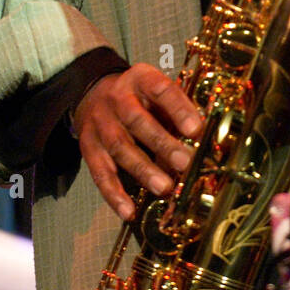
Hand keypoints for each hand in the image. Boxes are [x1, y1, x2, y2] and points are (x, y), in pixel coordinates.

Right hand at [71, 63, 203, 221]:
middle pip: (137, 120)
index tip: (196, 129)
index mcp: (141, 79)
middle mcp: (117, 98)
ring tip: (165, 188)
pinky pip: (100, 172)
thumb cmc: (138, 97)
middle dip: (162, 144)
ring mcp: (100, 123)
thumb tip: (200, 142)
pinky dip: (114, 194)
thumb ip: (175, 112)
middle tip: (184, 163)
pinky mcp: (89, 147)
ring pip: (120, 147)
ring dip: (143, 170)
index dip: (179, 109)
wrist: (93, 93)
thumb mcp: (156, 91)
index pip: (161, 89)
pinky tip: (129, 210)